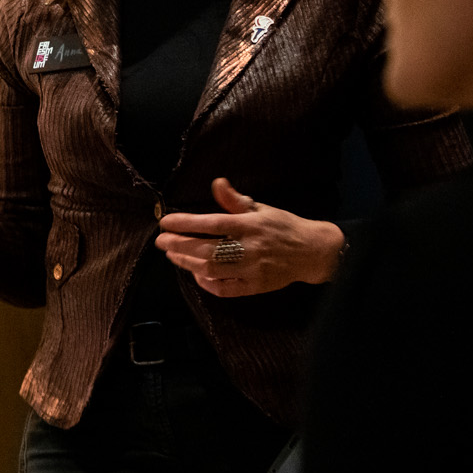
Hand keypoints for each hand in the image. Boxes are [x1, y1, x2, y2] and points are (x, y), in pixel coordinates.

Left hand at [157, 177, 342, 297]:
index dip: (186, 223)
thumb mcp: (261, 208)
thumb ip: (235, 200)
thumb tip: (216, 183)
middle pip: (207, 249)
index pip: (212, 223)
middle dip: (179, 245)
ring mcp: (252, 270)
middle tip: (161, 241)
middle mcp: (249, 248)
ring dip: (188, 262)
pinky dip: (207, 283)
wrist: (311, 252)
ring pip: (212, 270)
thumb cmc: (282, 226)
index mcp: (250, 225)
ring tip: (172, 254)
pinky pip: (225, 289)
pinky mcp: (255, 287)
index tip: (165, 222)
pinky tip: (196, 273)